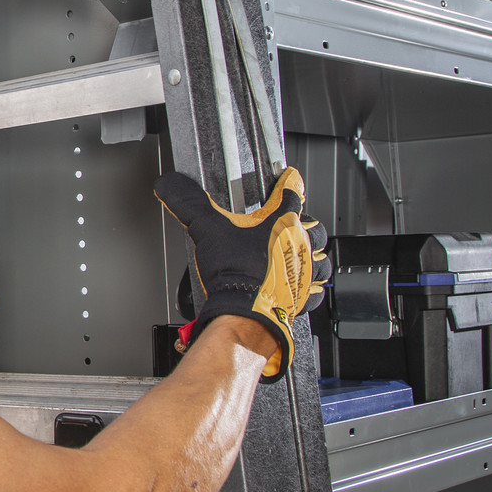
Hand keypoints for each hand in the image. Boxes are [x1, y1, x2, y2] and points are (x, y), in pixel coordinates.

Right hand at [153, 167, 327, 381]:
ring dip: (312, 254)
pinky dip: (310, 286)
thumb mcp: (206, 228)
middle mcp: (298, 246)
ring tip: (300, 252)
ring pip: (320, 258)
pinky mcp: (302, 297)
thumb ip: (189, 203)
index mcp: (282, 223)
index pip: (291, 193)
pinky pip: (315, 290)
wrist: (245, 313)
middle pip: (312, 227)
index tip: (289, 177)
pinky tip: (300, 284)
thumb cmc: (235, 273)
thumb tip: (171, 185)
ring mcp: (303, 273)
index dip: (289, 182)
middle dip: (303, 223)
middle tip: (290, 222)